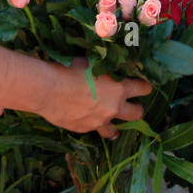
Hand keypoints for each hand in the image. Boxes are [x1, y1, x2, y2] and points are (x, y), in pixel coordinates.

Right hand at [36, 59, 151, 139]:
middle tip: (130, 104)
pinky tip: (84, 116)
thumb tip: (108, 64)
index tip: (142, 86)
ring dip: (115, 124)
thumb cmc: (68, 69)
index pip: (144, 89)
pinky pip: (93, 129)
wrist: (47, 89)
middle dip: (136, 108)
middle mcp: (114, 107)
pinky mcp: (85, 129)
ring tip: (110, 119)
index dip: (144, 87)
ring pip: (115, 130)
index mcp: (119, 87)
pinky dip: (92, 123)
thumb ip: (104, 68)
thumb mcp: (91, 62)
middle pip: (137, 114)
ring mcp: (100, 121)